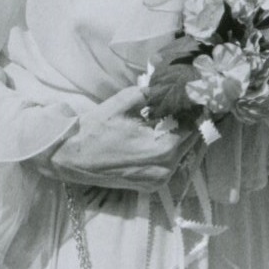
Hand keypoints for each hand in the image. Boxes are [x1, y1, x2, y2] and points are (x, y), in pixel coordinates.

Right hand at [43, 86, 198, 191]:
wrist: (70, 158)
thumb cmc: (95, 129)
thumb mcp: (123, 102)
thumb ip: (152, 92)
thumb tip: (173, 83)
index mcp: (163, 147)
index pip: (194, 124)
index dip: (196, 108)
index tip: (198, 95)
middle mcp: (166, 168)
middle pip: (191, 139)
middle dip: (190, 121)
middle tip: (187, 103)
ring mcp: (159, 180)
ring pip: (182, 152)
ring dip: (181, 134)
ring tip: (172, 117)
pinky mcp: (151, 186)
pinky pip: (171, 164)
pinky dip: (170, 149)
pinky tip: (160, 135)